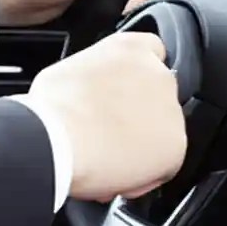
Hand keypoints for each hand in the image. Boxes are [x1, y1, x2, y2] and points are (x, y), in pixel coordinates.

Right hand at [24, 32, 185, 201]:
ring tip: (107, 159)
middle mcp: (158, 74)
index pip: (152, 51)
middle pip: (158, 94)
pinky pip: (164, 164)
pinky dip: (145, 173)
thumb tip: (92, 96)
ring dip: (142, 143)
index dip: (138, 76)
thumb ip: (97, 77)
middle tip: (110, 132)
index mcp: (131, 50)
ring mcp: (170, 110)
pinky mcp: (174, 146)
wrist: (55, 140)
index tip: (126, 92)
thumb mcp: (71, 73)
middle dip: (139, 113)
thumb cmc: (52, 108)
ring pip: (163, 131)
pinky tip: (116, 176)